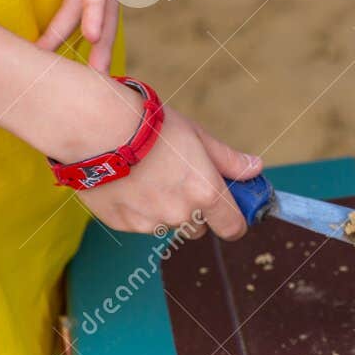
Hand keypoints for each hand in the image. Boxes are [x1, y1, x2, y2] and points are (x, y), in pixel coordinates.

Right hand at [60, 77, 262, 241]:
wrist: (98, 128)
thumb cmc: (151, 126)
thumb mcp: (198, 137)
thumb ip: (229, 160)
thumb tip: (255, 169)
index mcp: (206, 193)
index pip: (233, 228)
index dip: (233, 220)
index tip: (229, 210)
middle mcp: (181, 214)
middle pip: (198, 227)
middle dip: (195, 210)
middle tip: (179, 180)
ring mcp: (150, 223)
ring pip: (167, 225)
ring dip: (165, 210)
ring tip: (148, 176)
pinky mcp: (123, 224)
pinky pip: (139, 223)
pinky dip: (138, 209)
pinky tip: (128, 181)